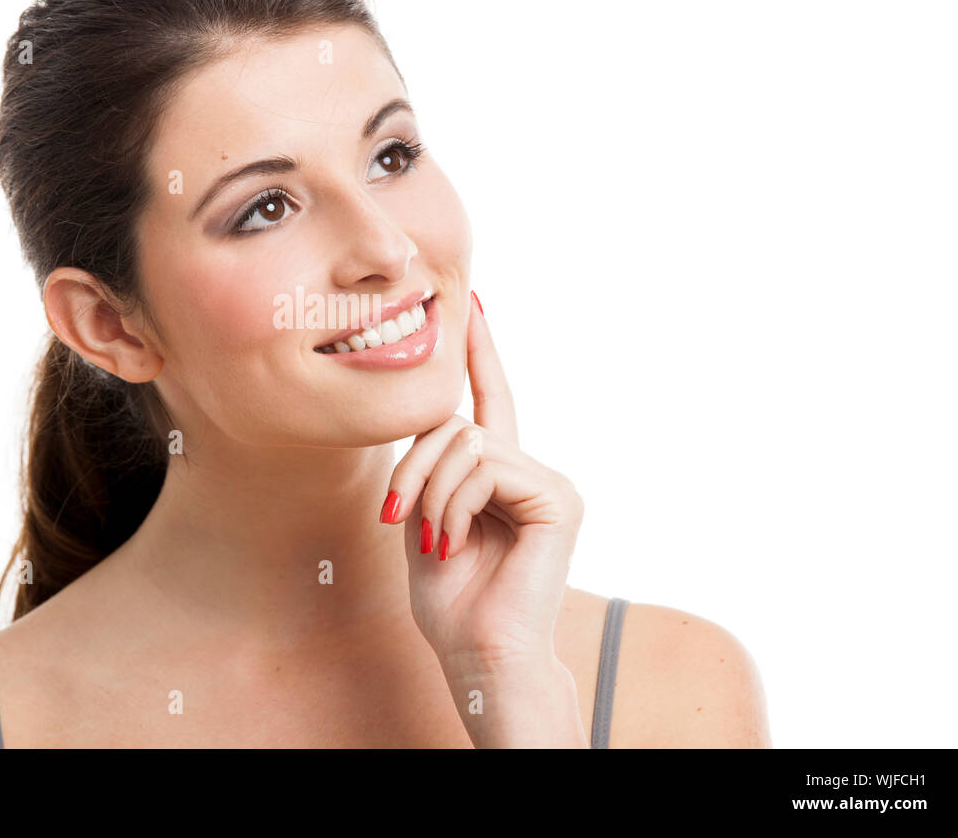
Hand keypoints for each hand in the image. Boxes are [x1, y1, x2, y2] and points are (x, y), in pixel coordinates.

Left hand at [379, 290, 587, 744]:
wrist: (478, 652)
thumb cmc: (451, 600)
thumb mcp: (425, 515)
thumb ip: (432, 464)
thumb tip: (437, 418)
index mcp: (502, 477)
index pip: (490, 402)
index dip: (480, 354)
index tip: (473, 305)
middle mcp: (532, 473)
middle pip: (458, 425)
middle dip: (414, 466)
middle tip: (398, 516)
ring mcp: (550, 484)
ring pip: (468, 442)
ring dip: (431, 490)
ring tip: (432, 538)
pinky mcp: (559, 497)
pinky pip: (486, 466)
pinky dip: (454, 503)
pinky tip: (454, 540)